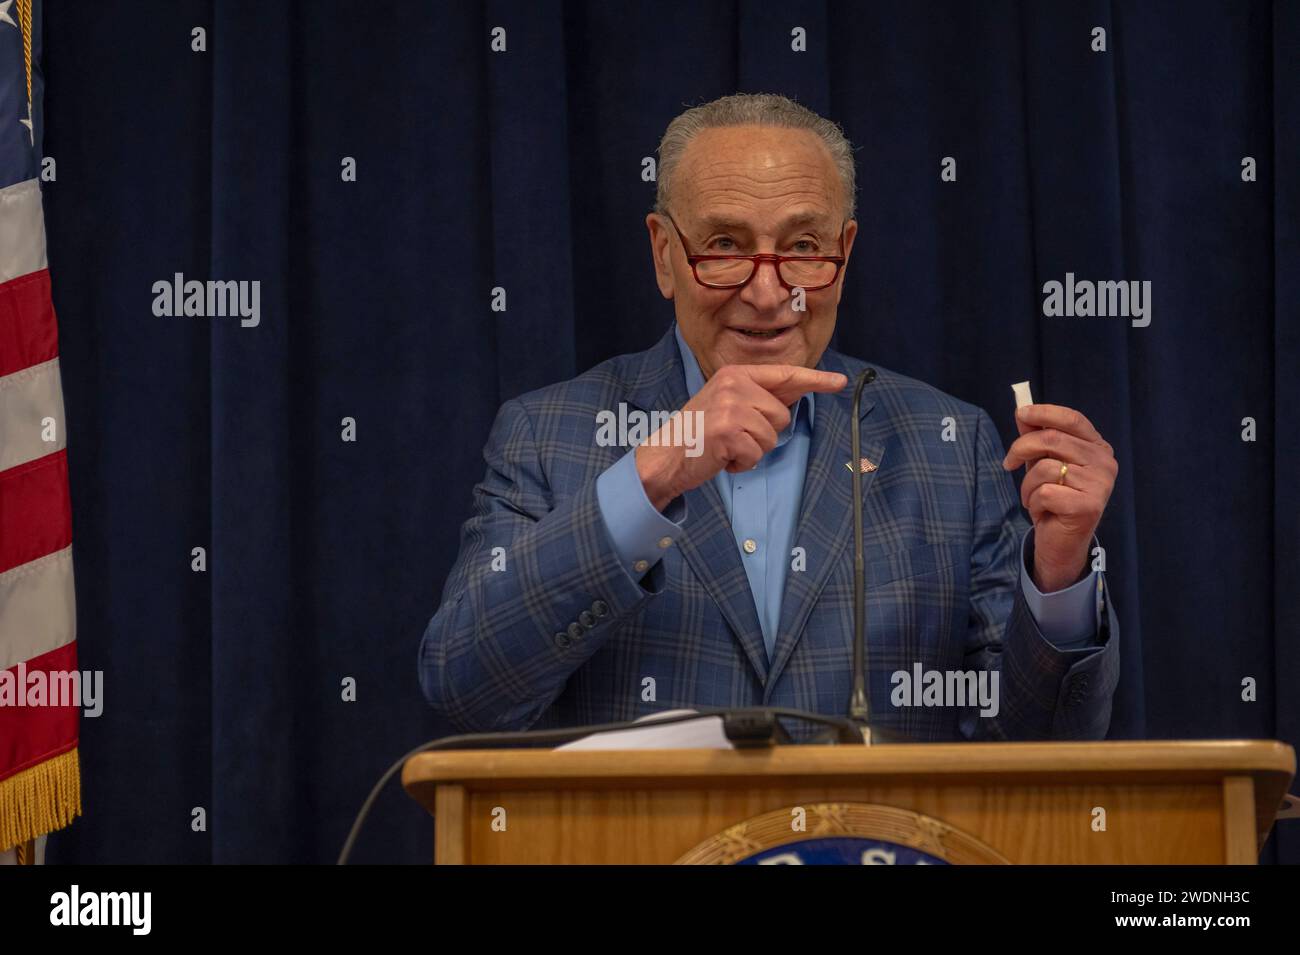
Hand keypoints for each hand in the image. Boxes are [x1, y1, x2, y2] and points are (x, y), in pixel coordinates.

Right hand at [636, 364, 846, 510]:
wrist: (666, 456)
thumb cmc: (699, 434)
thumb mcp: (728, 405)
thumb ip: (760, 398)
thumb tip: (800, 391)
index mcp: (735, 374)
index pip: (783, 375)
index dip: (814, 380)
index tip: (838, 382)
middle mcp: (733, 384)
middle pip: (781, 415)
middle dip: (763, 434)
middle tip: (733, 436)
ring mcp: (730, 406)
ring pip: (772, 436)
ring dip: (753, 450)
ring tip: (726, 446)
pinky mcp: (728, 430)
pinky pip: (757, 453)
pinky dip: (743, 463)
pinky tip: (722, 457)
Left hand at [1001, 404, 1117, 592]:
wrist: (1062, 542)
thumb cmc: (1053, 498)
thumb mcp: (1043, 463)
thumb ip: (1037, 437)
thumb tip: (1023, 413)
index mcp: (1097, 447)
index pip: (1072, 419)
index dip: (1044, 412)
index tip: (1020, 414)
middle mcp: (1105, 462)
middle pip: (1052, 439)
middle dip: (1020, 449)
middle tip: (1008, 463)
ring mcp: (1100, 485)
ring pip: (1045, 467)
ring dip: (1027, 484)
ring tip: (1033, 496)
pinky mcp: (1088, 506)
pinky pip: (1045, 492)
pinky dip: (1034, 502)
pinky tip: (1043, 510)